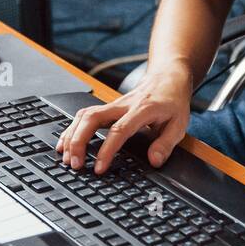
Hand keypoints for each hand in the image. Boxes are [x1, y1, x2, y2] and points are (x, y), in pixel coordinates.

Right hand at [54, 69, 192, 173]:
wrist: (167, 78)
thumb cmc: (172, 101)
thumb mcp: (179, 124)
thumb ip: (166, 144)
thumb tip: (154, 161)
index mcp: (142, 110)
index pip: (119, 130)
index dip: (107, 150)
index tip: (99, 167)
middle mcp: (123, 105)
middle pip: (92, 118)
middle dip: (79, 141)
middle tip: (75, 164)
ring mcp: (112, 105)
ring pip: (84, 115)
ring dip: (72, 136)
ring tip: (66, 158)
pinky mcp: (106, 108)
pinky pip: (84, 116)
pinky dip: (72, 130)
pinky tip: (65, 144)